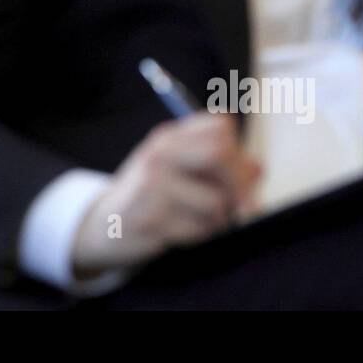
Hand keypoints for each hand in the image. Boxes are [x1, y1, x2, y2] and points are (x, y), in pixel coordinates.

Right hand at [71, 115, 260, 278]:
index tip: (242, 173)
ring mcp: (153, 185)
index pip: (221, 128)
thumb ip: (216, 164)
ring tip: (198, 220)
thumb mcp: (177, 168)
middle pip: (221, 155)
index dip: (239, 152)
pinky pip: (202, 229)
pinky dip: (202, 235)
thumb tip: (259, 167)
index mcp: (168, 137)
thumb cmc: (149, 194)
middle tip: (245, 206)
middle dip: (241, 184)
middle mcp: (159, 154)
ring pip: (218, 201)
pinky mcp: (153, 218)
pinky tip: (182, 231)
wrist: (103, 224)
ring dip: (219, 219)